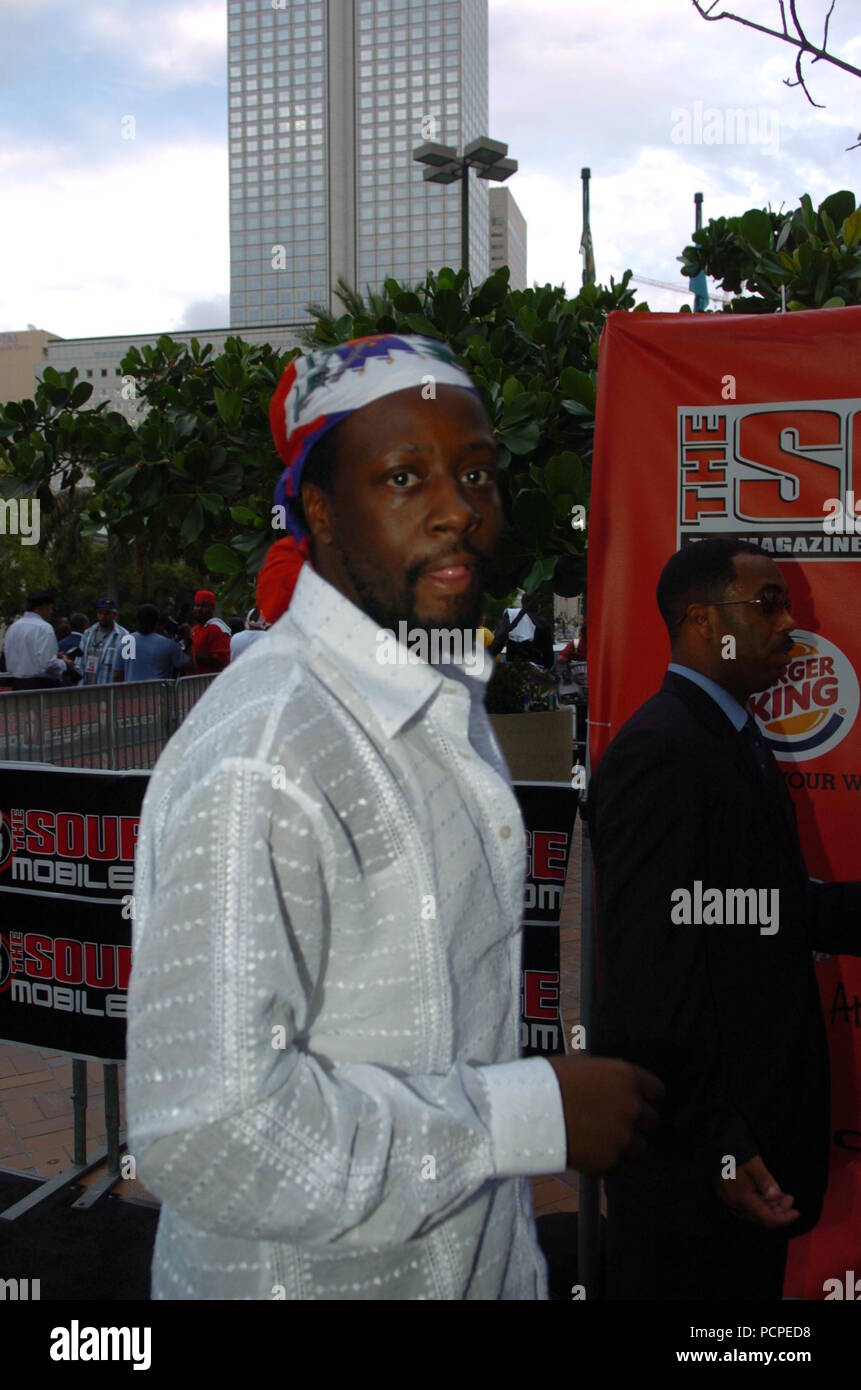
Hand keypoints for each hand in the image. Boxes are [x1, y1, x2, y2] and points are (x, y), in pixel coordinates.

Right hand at [547, 1054, 664, 1175]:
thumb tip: (609, 1085)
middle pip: (652, 1120)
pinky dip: (607, 1162)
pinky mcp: (610, 1161)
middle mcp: (633, 1107)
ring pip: (639, 1147)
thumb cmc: (550, 1081)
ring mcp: (623, 1136)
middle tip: (615, 1122)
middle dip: (636, 1122)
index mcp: (627, 1078)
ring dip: (625, 1145)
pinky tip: (589, 1152)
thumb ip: (606, 1078)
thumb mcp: (582, 1066)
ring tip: (602, 1141)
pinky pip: (618, 1166)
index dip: (646, 1096)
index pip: (657, 1091)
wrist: (530, 1111)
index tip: (637, 1101)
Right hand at [713, 1154, 798, 1228]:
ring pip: (754, 1215)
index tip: (797, 1212)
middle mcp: (735, 1205)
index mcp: (742, 1199)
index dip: (784, 1218)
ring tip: (782, 1195)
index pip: (767, 1219)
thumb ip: (766, 1181)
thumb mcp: (754, 1164)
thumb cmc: (735, 1153)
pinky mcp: (727, 1198)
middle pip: (761, 1219)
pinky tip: (767, 1195)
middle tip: (790, 1198)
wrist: (713, 1146)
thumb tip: (776, 1196)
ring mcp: (729, 1202)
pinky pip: (747, 1209)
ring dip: (770, 1208)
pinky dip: (760, 1205)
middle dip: (779, 1212)